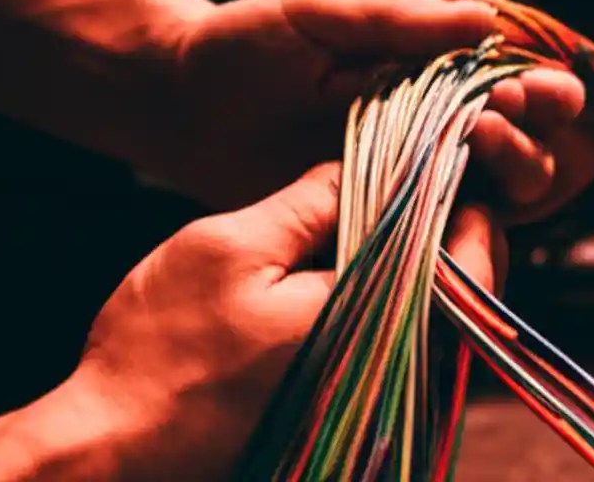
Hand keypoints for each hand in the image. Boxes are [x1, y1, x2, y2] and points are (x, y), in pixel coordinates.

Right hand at [59, 163, 502, 480]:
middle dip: (444, 220)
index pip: (471, 252)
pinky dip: (384, 292)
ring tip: (375, 204)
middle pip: (462, 283)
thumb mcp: (230, 249)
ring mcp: (373, 390)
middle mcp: (392, 361)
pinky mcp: (347, 402)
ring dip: (414, 255)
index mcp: (377, 314)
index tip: (443, 148)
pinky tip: (342, 261)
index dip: (463, 191)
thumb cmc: (164, 347)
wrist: (122, 445)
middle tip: (408, 167)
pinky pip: (392, 336)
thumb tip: (361, 165)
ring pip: (430, 310)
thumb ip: (305, 207)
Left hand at [165, 0, 593, 215]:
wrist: (182, 105)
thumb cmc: (247, 43)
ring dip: (509, 182)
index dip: (540, 92)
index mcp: (433, 69)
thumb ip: (397, 18)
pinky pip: (439, 240)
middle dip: (532, 139)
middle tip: (499, 125)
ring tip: (480, 154)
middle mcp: (436, 128)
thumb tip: (488, 20)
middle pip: (524, 147)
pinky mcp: (380, 226)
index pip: (515, 84)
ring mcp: (411, 182)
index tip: (536, 92)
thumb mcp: (321, 11)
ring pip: (496, 198)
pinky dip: (463, 237)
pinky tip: (457, 224)